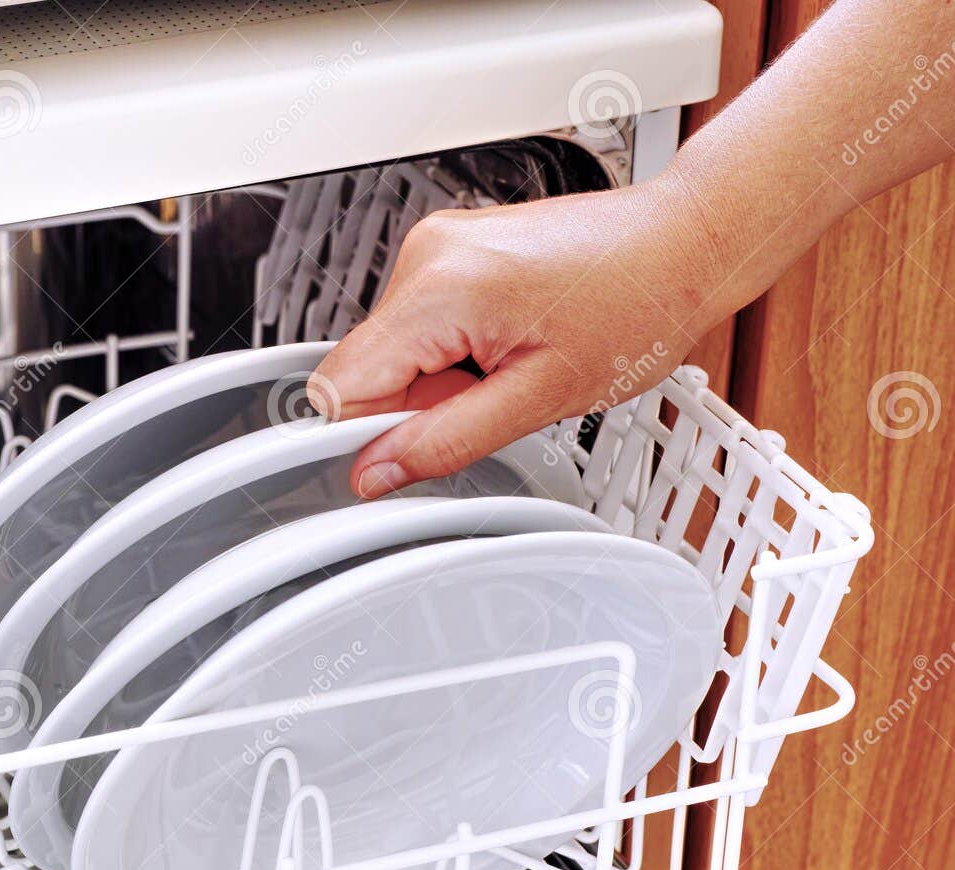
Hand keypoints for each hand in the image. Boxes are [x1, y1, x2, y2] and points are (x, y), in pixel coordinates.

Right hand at [310, 176, 729, 497]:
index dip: (369, 433)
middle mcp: (426, 254)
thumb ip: (445, 442)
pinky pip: (418, 323)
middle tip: (493, 396)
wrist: (684, 242)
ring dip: (439, 376)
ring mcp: (435, 246)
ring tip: (512, 361)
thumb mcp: (541, 398)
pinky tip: (509, 340)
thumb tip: (375, 472)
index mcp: (441, 288)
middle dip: (418, 402)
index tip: (408, 453)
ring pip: (392, 350)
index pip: (340, 385)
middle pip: (365, 367)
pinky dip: (454, 349)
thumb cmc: (637, 304)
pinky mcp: (448, 249)